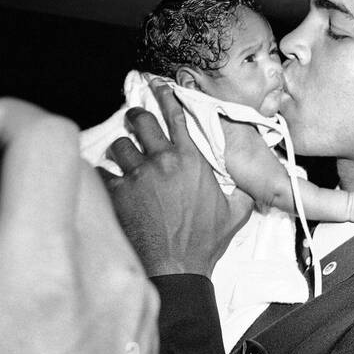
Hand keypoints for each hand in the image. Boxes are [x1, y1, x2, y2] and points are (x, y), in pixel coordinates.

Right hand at [0, 98, 193, 353]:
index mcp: (38, 279)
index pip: (45, 142)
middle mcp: (101, 276)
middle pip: (69, 163)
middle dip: (10, 156)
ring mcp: (132, 296)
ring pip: (94, 202)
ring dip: (41, 197)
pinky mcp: (143, 317)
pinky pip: (110, 245)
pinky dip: (67, 237)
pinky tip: (21, 280)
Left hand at [102, 83, 252, 275]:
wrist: (176, 267)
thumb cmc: (204, 242)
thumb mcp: (236, 214)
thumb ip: (242, 193)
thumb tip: (252, 186)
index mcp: (192, 160)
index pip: (177, 116)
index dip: (166, 97)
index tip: (158, 86)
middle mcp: (163, 161)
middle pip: (142, 122)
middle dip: (136, 117)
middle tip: (134, 118)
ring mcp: (138, 175)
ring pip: (119, 145)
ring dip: (120, 150)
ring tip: (122, 157)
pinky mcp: (117, 193)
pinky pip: (101, 172)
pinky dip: (102, 175)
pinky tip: (105, 182)